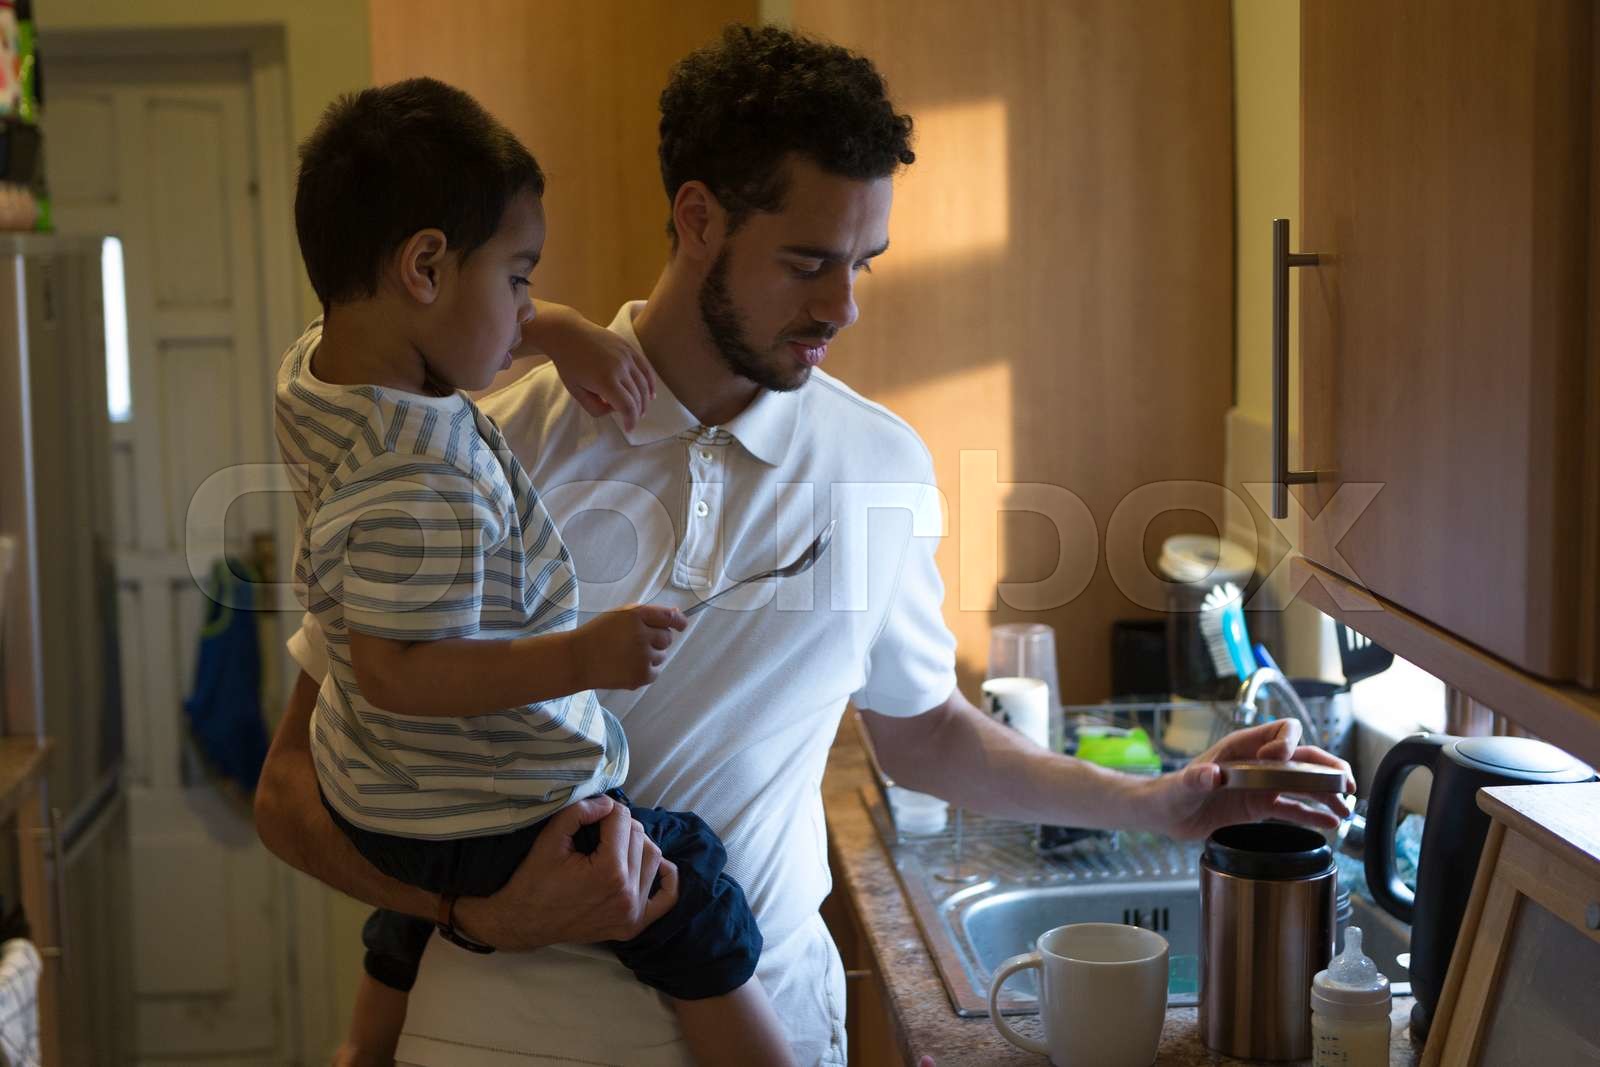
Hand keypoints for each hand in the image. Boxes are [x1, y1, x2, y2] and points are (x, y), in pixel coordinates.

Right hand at [453, 795, 678, 949]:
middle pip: (639, 837)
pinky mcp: (634, 925)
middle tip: (600, 827)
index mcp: (609, 872)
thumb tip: (608, 803)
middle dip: (620, 825)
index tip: (592, 812)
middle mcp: (627, 894)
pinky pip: (666, 899)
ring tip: (615, 843)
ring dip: (637, 844)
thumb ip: (579, 812)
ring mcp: (633, 913)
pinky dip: (666, 879)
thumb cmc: (534, 880)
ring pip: (653, 858)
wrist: (524, 922)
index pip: (622, 820)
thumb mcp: (550, 839)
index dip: (606, 809)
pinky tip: (658, 866)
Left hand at [539, 306, 655, 430]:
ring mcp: (626, 357)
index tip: (629, 428)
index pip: (627, 407)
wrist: (568, 334)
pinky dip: (650, 383)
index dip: (631, 421)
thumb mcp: (576, 392)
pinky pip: (646, 369)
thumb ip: (595, 408)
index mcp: (605, 381)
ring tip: (640, 409)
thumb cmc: (569, 364)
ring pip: (644, 384)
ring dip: (645, 400)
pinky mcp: (629, 348)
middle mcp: (620, 368)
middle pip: (637, 397)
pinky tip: (650, 393)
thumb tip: (613, 410)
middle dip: (637, 412)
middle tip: (633, 419)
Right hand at [571, 603, 687, 690]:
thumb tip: (677, 616)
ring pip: (662, 656)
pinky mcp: (641, 676)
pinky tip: (626, 667)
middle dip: (656, 640)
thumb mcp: (620, 615)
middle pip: (667, 638)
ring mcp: (642, 656)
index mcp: (637, 615)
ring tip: (626, 656)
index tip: (681, 626)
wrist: (577, 660)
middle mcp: (642, 634)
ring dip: (650, 655)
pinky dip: (646, 670)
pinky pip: (655, 672)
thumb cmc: (599, 634)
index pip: (669, 617)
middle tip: (635, 643)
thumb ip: (648, 614)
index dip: (679, 621)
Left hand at [1137, 719, 1355, 840]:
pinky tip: (1331, 822)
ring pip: (1304, 783)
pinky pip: (1293, 808)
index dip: (1289, 741)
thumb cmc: (1172, 792)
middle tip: (1346, 784)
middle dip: (1327, 767)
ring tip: (1347, 808)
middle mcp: (1258, 763)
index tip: (1284, 759)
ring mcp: (1262, 785)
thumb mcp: (1183, 786)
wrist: (1167, 814)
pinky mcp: (1261, 807)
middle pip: (1303, 757)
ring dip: (1327, 793)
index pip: (1280, 731)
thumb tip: (1212, 775)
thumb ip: (1197, 779)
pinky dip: (1313, 814)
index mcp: (1242, 747)